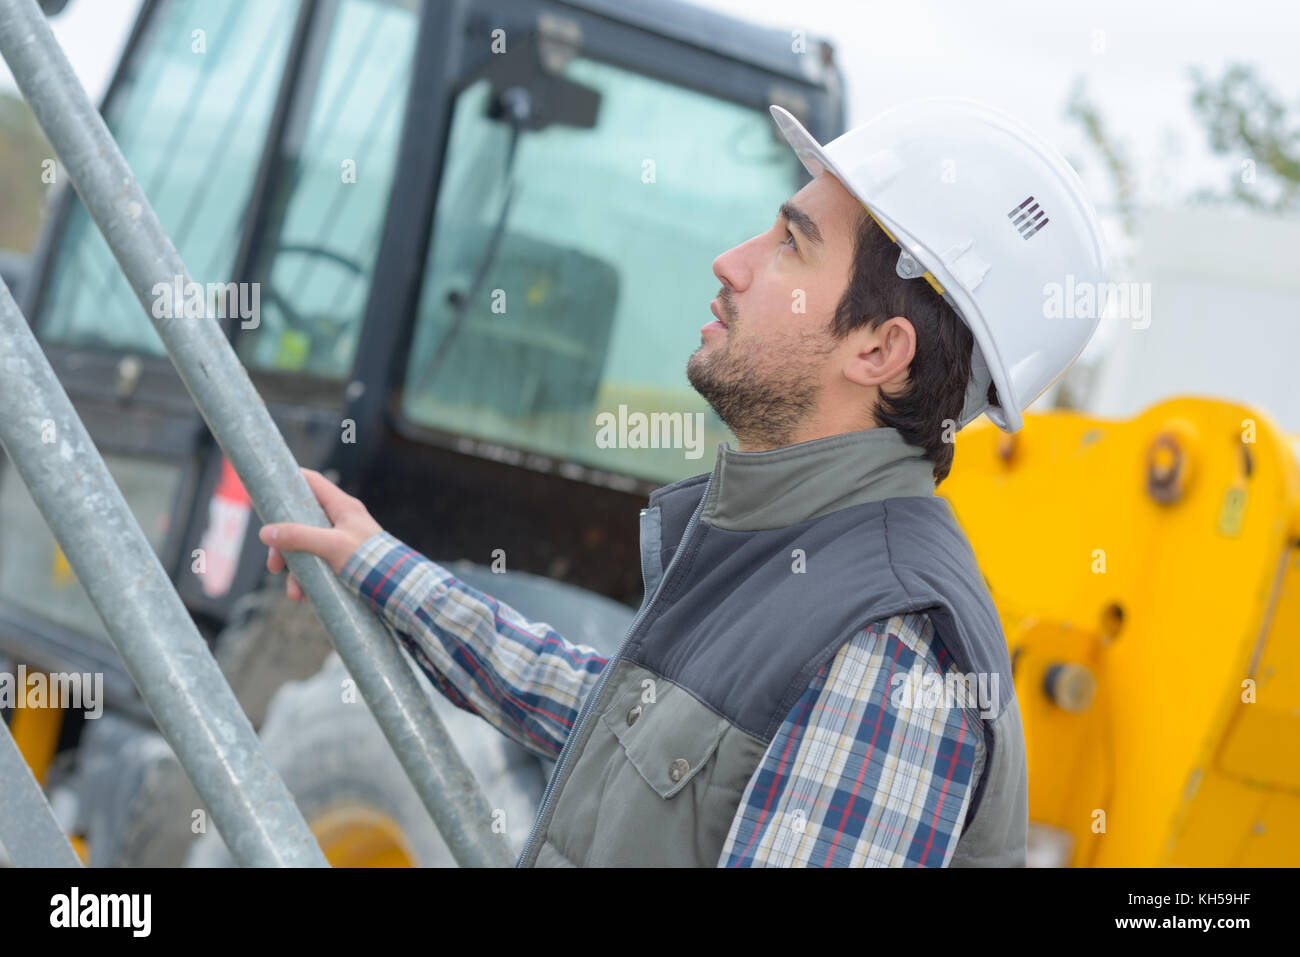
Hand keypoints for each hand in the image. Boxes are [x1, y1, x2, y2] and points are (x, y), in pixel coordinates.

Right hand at [258, 468, 382, 601]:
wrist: (398, 590)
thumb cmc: (370, 561)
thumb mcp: (331, 546)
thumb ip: (299, 537)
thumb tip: (266, 533)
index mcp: (342, 507)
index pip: (312, 482)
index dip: (289, 481)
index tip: (267, 489)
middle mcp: (341, 522)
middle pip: (301, 522)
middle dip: (284, 546)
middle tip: (274, 566)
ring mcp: (342, 542)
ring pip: (307, 549)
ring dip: (296, 572)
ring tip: (294, 595)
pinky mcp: (343, 563)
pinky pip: (319, 568)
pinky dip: (309, 582)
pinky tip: (307, 598)